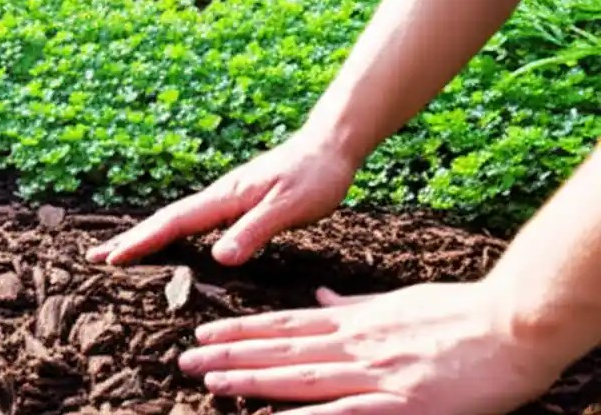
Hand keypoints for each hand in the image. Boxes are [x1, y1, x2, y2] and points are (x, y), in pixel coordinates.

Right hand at [88, 129, 358, 265]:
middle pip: (164, 220)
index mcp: (225, 198)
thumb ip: (255, 231)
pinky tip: (169, 240)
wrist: (331, 144)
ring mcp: (225, 197)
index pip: (174, 223)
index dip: (143, 242)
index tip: (112, 258)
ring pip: (175, 219)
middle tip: (93, 257)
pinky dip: (169, 231)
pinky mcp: (236, 200)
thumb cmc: (315, 176)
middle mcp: (218, 196)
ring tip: (119, 252)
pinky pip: (192, 220)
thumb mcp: (290, 208)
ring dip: (145, 236)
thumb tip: (220, 258)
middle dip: (129, 239)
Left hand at [177, 283, 564, 413]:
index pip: (286, 325)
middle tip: (187, 359)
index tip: (207, 333)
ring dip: (252, 379)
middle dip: (231, 354)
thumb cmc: (461, 316)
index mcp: (356, 321)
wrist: (512, 326)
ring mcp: (375, 374)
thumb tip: (322, 297)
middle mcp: (356, 344)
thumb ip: (356, 305)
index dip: (243, 331)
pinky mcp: (400, 404)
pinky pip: (343, 412)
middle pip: (281, 349)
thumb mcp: (399, 301)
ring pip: (300, 377)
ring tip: (211, 381)